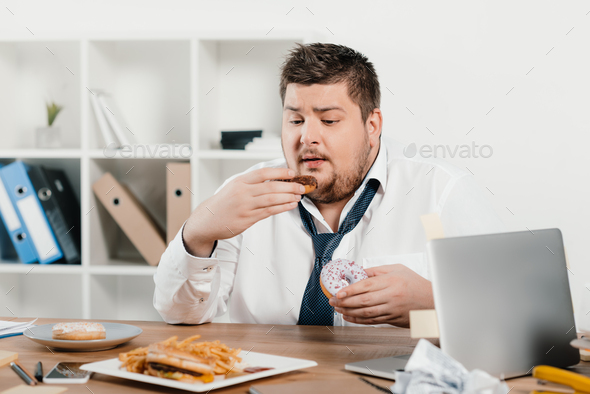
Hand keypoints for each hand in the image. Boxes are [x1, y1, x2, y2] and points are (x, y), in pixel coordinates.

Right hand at [183, 168, 304, 256]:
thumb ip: (252, 183)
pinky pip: (269, 212)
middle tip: (302, 186)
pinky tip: (290, 205)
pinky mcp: (248, 219)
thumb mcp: (234, 186)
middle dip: (290, 186)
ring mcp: (245, 206)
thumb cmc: (223, 203)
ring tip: (298, 196)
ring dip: (288, 197)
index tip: (292, 173)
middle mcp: (242, 193)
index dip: (279, 172)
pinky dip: (282, 207)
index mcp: (240, 181)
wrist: (207, 219)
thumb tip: (275, 178)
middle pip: (271, 187)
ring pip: (272, 199)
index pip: (263, 173)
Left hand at [328, 264, 433, 326]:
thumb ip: (377, 270)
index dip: (350, 290)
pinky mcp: (392, 320)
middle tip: (332, 301)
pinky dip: (358, 320)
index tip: (338, 292)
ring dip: (349, 312)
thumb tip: (358, 272)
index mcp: (391, 281)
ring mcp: (391, 310)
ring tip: (337, 309)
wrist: (433, 301)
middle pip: (363, 301)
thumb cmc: (416, 284)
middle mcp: (391, 296)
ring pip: (366, 313)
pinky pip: (372, 321)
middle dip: (345, 302)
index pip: (366, 285)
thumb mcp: (398, 269)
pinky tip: (349, 317)